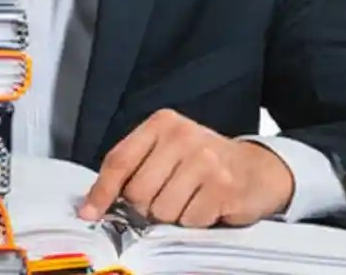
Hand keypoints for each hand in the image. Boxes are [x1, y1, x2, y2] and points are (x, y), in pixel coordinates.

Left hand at [78, 108, 294, 227]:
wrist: (256, 169)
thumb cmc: (203, 162)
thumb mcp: (166, 152)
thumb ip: (133, 169)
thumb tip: (95, 203)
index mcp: (162, 124)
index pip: (119, 160)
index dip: (101, 191)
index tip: (90, 211)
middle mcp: (183, 136)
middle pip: (137, 192)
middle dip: (146, 206)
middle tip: (166, 197)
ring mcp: (205, 160)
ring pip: (162, 211)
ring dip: (173, 215)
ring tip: (189, 198)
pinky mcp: (223, 186)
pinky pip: (189, 220)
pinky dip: (195, 221)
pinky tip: (207, 204)